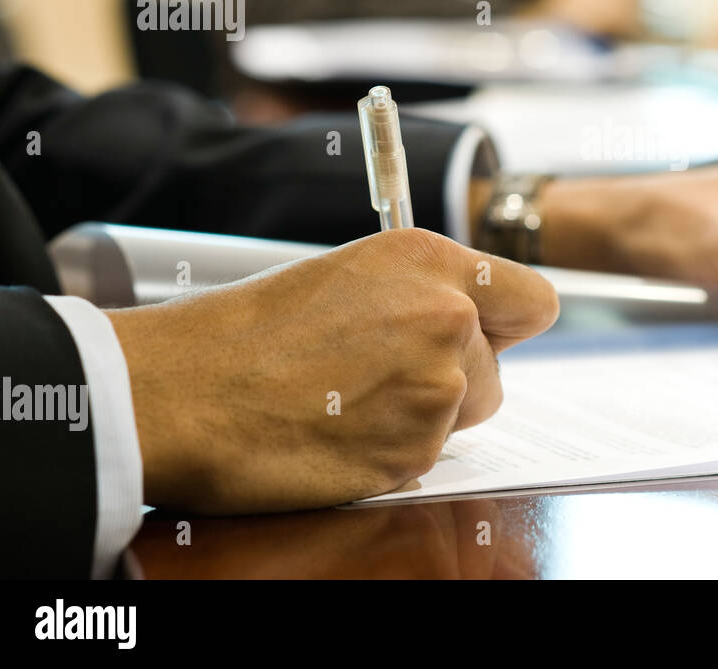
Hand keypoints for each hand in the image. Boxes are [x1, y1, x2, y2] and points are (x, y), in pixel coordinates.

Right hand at [105, 230, 557, 513]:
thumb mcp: (350, 277)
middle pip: (497, 368)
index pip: (534, 300)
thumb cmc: (248, 331)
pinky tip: (336, 433)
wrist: (183, 391)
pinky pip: (425, 457)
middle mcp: (447, 317)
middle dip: (455, 378)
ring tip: (347, 402)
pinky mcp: (414, 451)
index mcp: (428, 259)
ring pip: (463, 415)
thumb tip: (471, 322)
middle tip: (380, 377)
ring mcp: (436, 386)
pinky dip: (389, 454)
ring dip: (420, 417)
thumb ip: (424, 295)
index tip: (486, 335)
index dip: (508, 323)